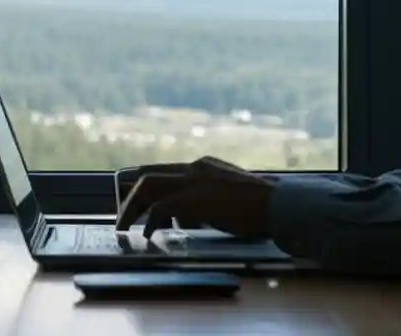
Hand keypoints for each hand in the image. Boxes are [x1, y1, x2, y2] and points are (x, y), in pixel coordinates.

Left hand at [115, 156, 276, 238]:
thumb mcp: (228, 195)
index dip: (143, 185)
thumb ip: (206, 199)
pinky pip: (160, 208)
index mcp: (203, 166)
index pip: (163, 171)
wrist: (278, 204)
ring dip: (132, 207)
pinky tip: (148, 234)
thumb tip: (188, 216)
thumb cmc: (260, 206)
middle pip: (149, 176)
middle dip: (130, 197)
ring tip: (125, 226)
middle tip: (122, 217)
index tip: (132, 200)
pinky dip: (150, 221)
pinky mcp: (194, 197)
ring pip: (148, 186)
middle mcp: (194, 168)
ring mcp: (193, 181)